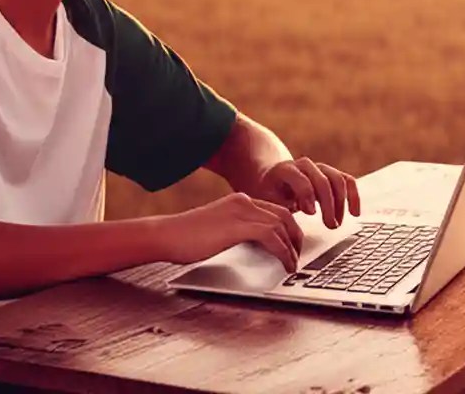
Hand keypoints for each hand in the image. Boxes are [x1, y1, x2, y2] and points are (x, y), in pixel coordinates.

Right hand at [155, 193, 304, 271]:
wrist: (166, 235)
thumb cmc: (186, 238)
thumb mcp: (218, 230)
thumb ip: (238, 232)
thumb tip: (257, 247)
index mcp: (239, 201)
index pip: (275, 210)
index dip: (289, 228)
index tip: (293, 244)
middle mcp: (243, 202)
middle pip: (285, 215)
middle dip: (296, 236)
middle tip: (298, 255)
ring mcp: (241, 212)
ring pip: (282, 225)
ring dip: (292, 247)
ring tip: (292, 263)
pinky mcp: (238, 226)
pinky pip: (272, 237)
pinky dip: (283, 252)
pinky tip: (284, 264)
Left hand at [245, 158, 360, 228]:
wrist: (271, 178)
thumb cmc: (269, 194)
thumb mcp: (266, 201)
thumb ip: (275, 210)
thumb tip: (282, 230)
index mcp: (284, 170)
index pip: (300, 179)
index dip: (307, 195)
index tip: (311, 214)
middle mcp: (303, 165)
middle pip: (322, 180)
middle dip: (329, 204)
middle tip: (330, 225)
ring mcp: (318, 168)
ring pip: (337, 179)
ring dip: (341, 203)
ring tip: (336, 224)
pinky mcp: (330, 173)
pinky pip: (347, 180)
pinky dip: (353, 196)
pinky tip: (355, 213)